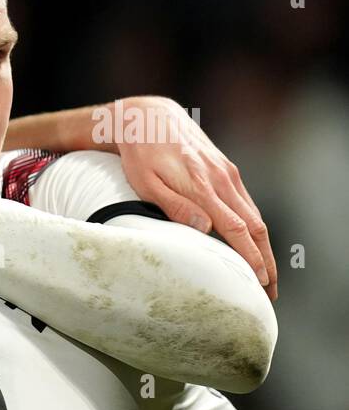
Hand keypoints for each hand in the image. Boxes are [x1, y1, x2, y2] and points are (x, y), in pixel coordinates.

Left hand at [113, 96, 276, 299]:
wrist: (149, 118)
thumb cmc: (141, 156)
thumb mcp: (147, 183)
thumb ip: (175, 206)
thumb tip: (204, 229)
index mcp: (203, 187)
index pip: (236, 230)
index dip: (250, 258)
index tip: (259, 282)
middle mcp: (222, 180)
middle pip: (254, 227)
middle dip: (264, 261)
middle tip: (269, 291)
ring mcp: (227, 173)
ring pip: (254, 215)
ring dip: (263, 246)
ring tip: (265, 274)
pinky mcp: (226, 169)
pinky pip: (246, 202)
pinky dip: (255, 227)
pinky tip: (254, 243)